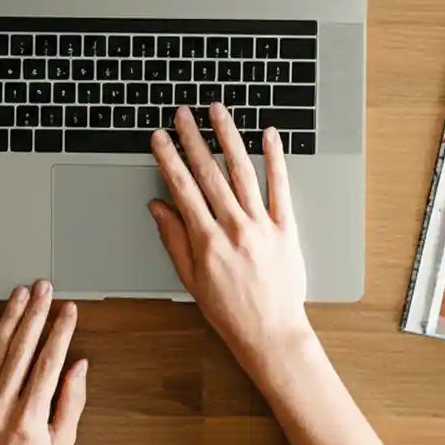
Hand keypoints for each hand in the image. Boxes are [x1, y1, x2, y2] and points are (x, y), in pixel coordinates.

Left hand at [0, 280, 86, 444]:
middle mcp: (0, 406)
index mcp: (28, 417)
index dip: (61, 331)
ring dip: (8, 318)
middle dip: (36, 313)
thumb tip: (78, 367)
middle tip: (44, 288)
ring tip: (20, 294)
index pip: (49, 361)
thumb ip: (72, 403)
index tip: (69, 310)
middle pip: (21, 348)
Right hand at [148, 104, 311, 369]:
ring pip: (242, 172)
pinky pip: (281, 187)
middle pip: (209, 173)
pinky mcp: (286, 228)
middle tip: (182, 114)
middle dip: (192, 139)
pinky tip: (269, 135)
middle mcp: (234, 227)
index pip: (182, 189)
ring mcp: (262, 225)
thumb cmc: (229, 311)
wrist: (271, 332)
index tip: (159, 138)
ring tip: (217, 112)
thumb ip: (174, 239)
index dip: (168, 159)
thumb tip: (158, 207)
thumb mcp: (191, 279)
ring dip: (228, 138)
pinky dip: (276, 158)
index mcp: (206, 240)